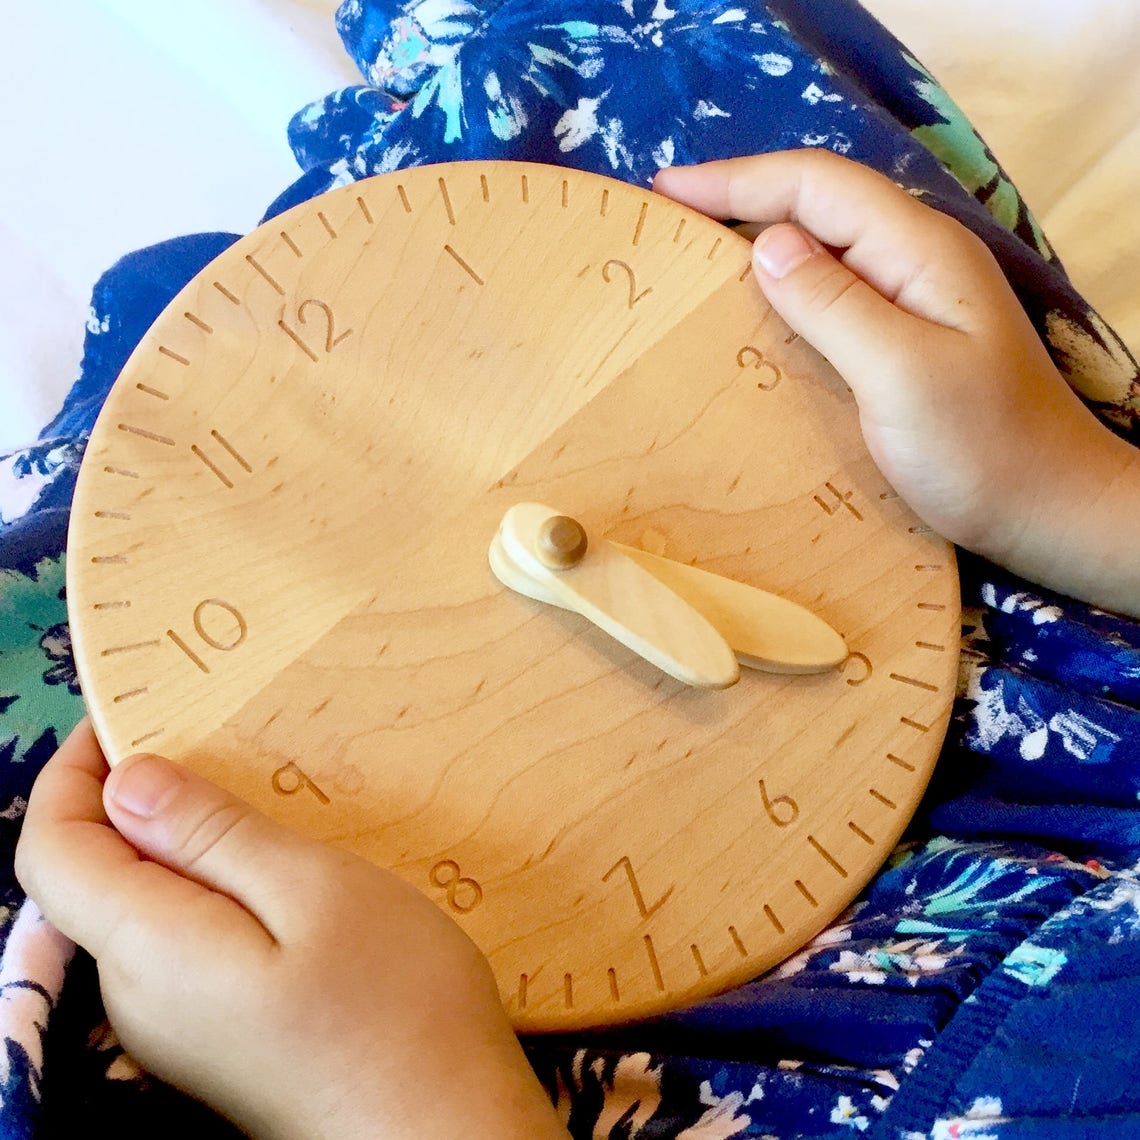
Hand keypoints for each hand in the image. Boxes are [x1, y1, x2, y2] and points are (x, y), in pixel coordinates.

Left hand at [15, 721, 567, 1139]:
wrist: (443, 1129)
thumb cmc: (395, 1002)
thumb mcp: (314, 891)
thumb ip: (213, 837)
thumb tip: (126, 783)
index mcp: (150, 948)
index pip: (53, 848)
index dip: (73, 773)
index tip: (128, 714)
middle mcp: (137, 992)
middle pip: (90, 878)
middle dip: (128, 798)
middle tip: (209, 738)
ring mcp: (171, 1023)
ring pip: (136, 907)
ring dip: (173, 839)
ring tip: (252, 795)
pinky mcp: (210, 1034)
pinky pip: (176, 939)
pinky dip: (202, 883)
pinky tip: (271, 869)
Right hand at [654, 150, 1139, 617]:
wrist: (1045, 510)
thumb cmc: (982, 449)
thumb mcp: (901, 374)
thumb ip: (834, 304)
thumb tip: (765, 245)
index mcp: (917, 251)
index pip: (816, 186)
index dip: (737, 179)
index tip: (667, 192)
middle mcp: (913, 261)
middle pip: (816, 206)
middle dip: (739, 201)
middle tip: (668, 222)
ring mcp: (909, 300)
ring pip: (819, 251)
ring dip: (754, 246)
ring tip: (692, 262)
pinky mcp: (900, 340)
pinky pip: (828, 297)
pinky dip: (778, 294)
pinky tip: (747, 317)